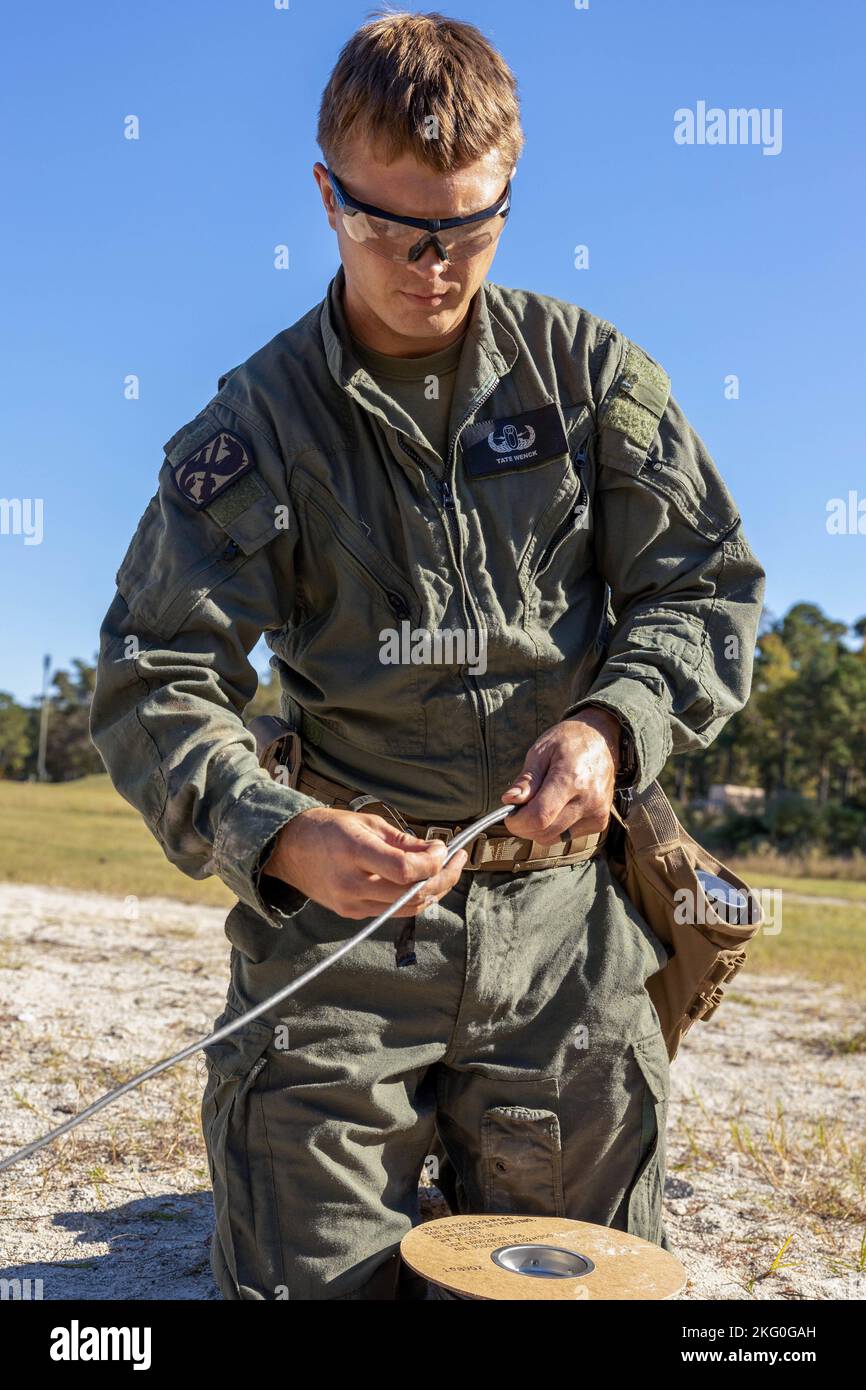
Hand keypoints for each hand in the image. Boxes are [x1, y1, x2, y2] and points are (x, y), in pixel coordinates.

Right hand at [263, 806, 467, 918]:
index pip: (404, 870)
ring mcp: (350, 904)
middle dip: (443, 878)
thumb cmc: (329, 828)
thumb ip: (404, 842)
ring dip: (433, 892)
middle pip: (412, 894)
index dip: (433, 862)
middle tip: (457, 860)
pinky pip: (391, 911)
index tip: (444, 848)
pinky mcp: (351, 914)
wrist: (288, 849)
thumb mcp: (367, 823)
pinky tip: (421, 881)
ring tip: (445, 871)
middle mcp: (351, 883)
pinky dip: (412, 898)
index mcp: (353, 852)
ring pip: (407, 908)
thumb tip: (437, 853)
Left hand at [500, 707, 620, 845]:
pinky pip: (566, 836)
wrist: (603, 739)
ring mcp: (597, 813)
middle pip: (545, 832)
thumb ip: (526, 779)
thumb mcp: (541, 750)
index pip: (540, 816)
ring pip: (554, 838)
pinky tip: (556, 807)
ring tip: (538, 804)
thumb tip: (510, 801)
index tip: (508, 815)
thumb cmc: (569, 741)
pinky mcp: (600, 822)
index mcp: (571, 778)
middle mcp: (588, 800)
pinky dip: (554, 827)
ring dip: (538, 828)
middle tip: (520, 807)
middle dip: (524, 825)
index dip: (518, 822)